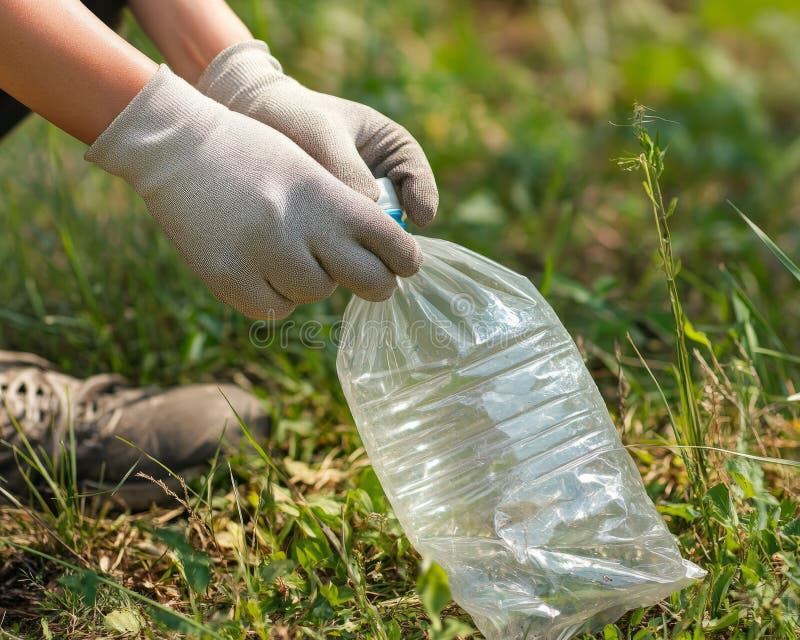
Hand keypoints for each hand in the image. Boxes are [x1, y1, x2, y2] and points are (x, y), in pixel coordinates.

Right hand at [86, 66, 420, 318]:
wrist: (177, 147)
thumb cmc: (252, 154)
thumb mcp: (307, 167)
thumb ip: (344, 210)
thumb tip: (382, 258)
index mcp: (323, 194)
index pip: (388, 241)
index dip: (405, 259)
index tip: (406, 265)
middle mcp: (298, 227)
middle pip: (368, 282)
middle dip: (377, 284)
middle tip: (373, 282)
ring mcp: (261, 257)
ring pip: (317, 294)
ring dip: (313, 280)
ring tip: (287, 250)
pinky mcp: (227, 281)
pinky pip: (276, 309)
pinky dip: (276, 295)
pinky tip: (260, 266)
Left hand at [196, 40, 437, 226]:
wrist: (252, 123)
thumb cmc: (292, 116)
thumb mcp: (321, 134)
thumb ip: (346, 168)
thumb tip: (372, 209)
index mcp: (392, 148)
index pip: (417, 176)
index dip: (423, 198)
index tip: (419, 217)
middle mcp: (382, 179)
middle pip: (402, 213)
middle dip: (394, 232)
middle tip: (389, 249)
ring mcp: (360, 204)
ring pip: (375, 233)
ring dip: (366, 242)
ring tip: (353, 250)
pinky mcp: (337, 224)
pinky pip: (349, 241)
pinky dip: (342, 247)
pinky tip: (328, 251)